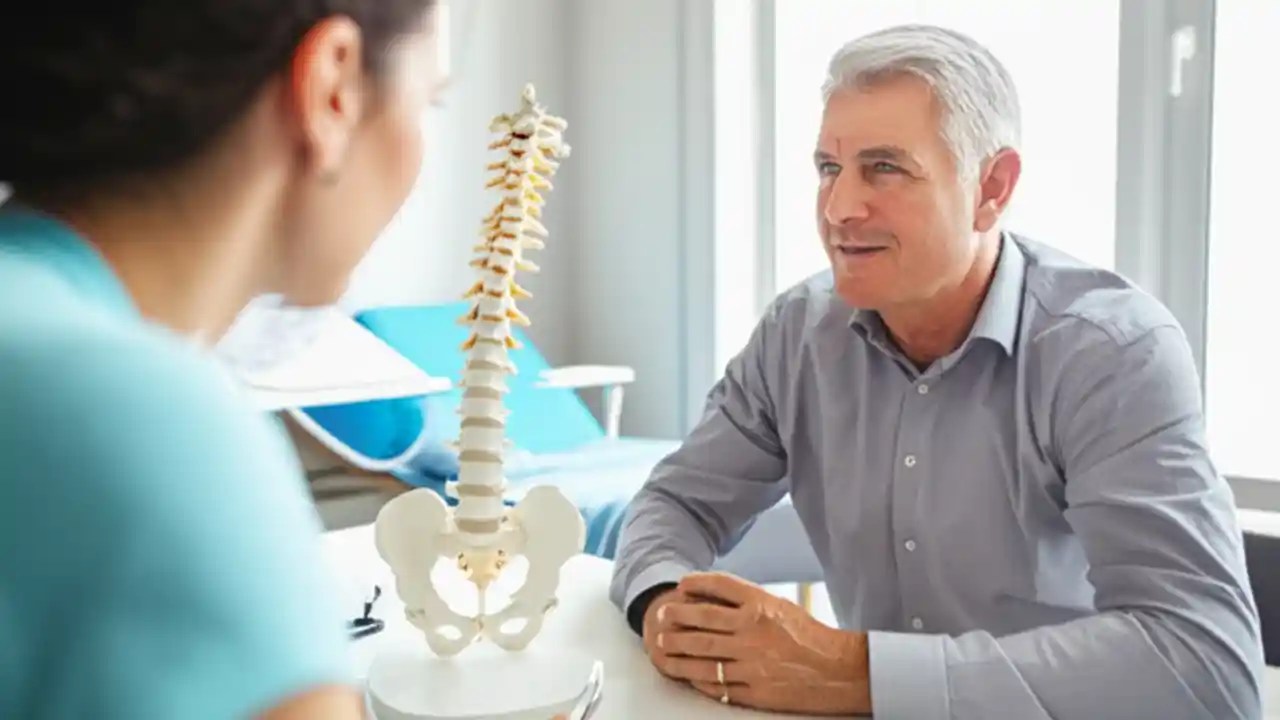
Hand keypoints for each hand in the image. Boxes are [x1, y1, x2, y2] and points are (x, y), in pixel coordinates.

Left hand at [648, 572, 870, 715]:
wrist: (838, 670)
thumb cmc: (810, 637)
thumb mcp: (780, 607)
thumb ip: (749, 601)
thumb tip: (712, 597)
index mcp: (762, 606)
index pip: (720, 587)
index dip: (697, 583)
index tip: (681, 584)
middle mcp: (753, 631)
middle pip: (702, 621)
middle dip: (676, 619)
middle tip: (661, 617)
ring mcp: (751, 662)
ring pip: (702, 656)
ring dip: (678, 651)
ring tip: (663, 647)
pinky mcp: (754, 690)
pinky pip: (717, 684)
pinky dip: (698, 678)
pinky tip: (687, 674)